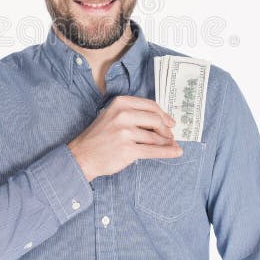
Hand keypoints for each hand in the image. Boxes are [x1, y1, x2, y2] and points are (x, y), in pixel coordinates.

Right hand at [67, 95, 182, 181]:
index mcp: (120, 103)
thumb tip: (162, 121)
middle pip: (155, 120)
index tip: (170, 122)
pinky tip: (176, 152)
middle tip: (170, 136)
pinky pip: (154, 151)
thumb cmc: (99, 136)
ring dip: (166, 142)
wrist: (82, 155)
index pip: (150, 105)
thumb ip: (133, 114)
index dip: (163, 114)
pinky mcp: (128, 150)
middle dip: (166, 129)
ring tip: (170, 145)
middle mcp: (123, 115)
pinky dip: (168, 152)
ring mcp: (125, 133)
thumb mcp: (113, 115)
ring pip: (155, 137)